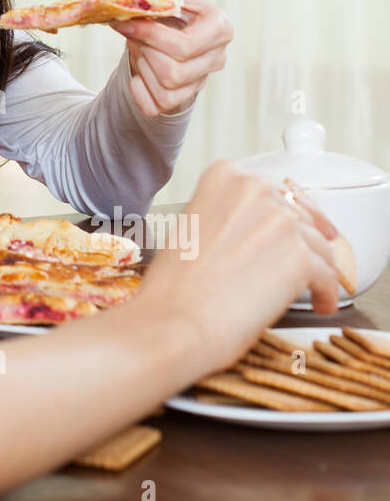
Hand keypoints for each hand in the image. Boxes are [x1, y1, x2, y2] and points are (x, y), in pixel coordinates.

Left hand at [109, 0, 232, 117]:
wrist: (160, 21)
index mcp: (219, 25)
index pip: (185, 46)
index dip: (150, 36)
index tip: (126, 22)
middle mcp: (217, 57)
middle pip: (173, 72)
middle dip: (145, 52)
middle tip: (133, 33)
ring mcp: (202, 80)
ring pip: (165, 90)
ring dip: (143, 68)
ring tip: (141, 47)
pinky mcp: (183, 98)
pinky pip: (155, 107)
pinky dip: (139, 90)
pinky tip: (140, 70)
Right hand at [136, 160, 340, 377]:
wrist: (172, 323)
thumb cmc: (174, 289)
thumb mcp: (193, 229)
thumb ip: (229, 217)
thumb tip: (259, 232)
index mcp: (225, 177)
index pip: (273, 191)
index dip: (286, 215)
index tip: (293, 228)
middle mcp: (255, 190)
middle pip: (301, 216)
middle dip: (303, 242)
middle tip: (300, 264)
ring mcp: (280, 222)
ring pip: (319, 245)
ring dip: (317, 269)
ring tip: (312, 290)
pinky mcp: (299, 257)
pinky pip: (328, 275)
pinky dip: (326, 293)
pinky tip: (319, 304)